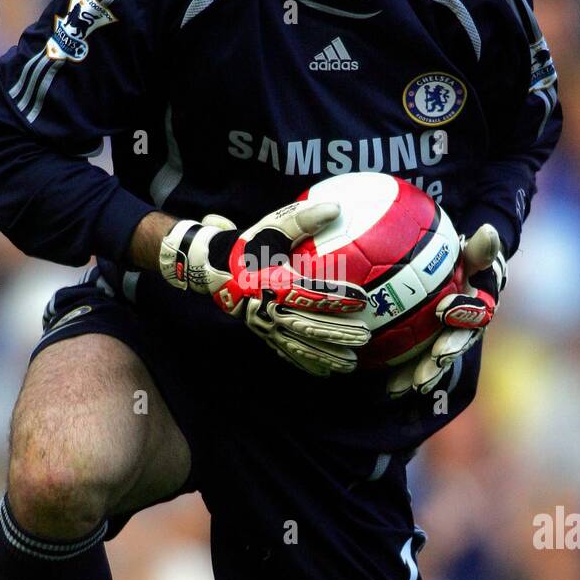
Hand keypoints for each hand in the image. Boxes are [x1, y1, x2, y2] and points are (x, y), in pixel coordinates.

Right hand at [158, 201, 370, 376]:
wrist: (215, 268)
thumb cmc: (251, 245)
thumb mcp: (274, 226)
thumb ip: (303, 219)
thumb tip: (335, 207)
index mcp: (274, 283)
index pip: (310, 293)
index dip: (336, 298)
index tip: (362, 300)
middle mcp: (270, 308)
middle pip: (308, 327)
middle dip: (337, 334)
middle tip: (364, 337)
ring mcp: (266, 325)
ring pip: (299, 346)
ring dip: (326, 356)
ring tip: (351, 364)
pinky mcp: (264, 333)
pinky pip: (287, 353)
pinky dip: (307, 363)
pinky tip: (325, 371)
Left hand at [387, 224, 506, 398]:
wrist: (454, 276)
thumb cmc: (462, 262)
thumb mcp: (471, 252)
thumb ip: (479, 249)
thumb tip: (488, 232)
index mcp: (480, 306)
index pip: (475, 310)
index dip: (463, 313)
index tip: (443, 310)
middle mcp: (467, 327)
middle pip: (457, 342)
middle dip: (446, 353)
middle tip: (433, 359)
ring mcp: (448, 341)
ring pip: (437, 359)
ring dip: (424, 372)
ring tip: (406, 385)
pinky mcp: (431, 351)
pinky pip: (418, 364)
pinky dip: (405, 376)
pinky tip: (390, 387)